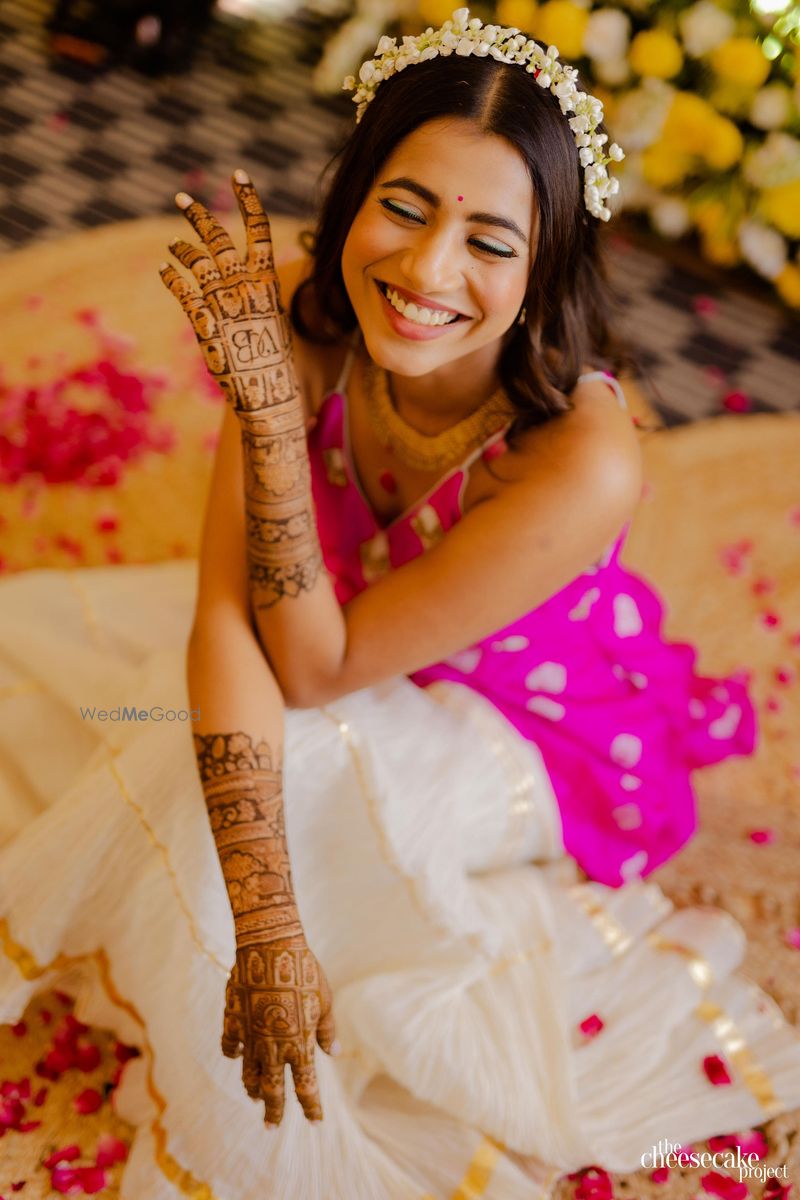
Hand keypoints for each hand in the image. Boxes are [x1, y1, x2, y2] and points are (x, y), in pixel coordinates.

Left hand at [158, 171, 297, 416]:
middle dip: (198, 215)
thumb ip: (262, 294)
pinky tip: (165, 269)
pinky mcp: (203, 320)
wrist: (267, 390)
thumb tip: (259, 282)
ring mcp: (222, 301)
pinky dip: (172, 276)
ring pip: (196, 260)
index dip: (249, 199)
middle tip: (181, 199)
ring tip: (173, 244)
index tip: (239, 174)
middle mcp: (243, 284)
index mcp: (267, 280)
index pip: (259, 229)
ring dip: (182, 248)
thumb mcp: (275, 319)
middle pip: (219, 237)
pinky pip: (182, 289)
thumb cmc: (274, 359)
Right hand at [221, 933, 337, 1124]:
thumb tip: (333, 1052)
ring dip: (253, 1087)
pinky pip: (229, 1046)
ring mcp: (250, 1036)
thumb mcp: (324, 999)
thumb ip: (326, 1030)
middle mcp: (273, 1047)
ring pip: (248, 1074)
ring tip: (255, 1096)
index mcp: (299, 1044)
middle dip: (274, 1112)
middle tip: (271, 1127)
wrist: (269, 946)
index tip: (315, 1122)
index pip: (306, 1088)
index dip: (311, 1108)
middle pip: (272, 1091)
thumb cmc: (305, 970)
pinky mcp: (232, 1021)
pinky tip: (236, 1053)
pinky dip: (233, 1053)